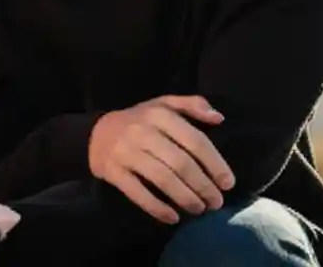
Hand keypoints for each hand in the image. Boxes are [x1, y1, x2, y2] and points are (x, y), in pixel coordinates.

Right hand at [88, 95, 236, 223]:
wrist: (94, 132)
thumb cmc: (138, 121)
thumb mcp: (163, 105)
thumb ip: (192, 105)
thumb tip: (219, 118)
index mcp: (159, 115)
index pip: (195, 141)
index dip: (215, 164)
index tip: (228, 183)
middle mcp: (142, 132)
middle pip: (181, 163)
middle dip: (203, 187)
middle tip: (216, 202)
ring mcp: (126, 152)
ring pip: (162, 179)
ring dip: (185, 198)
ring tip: (199, 209)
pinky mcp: (113, 171)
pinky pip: (137, 192)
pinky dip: (157, 207)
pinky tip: (173, 217)